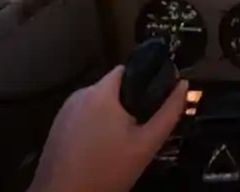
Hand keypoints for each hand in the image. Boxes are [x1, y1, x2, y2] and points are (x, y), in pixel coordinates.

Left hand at [29, 66, 187, 191]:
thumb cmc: (107, 170)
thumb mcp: (146, 144)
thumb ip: (168, 112)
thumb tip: (183, 85)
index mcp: (101, 92)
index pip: (127, 69)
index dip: (145, 81)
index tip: (155, 102)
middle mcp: (79, 94)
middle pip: (112, 88)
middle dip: (128, 104)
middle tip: (140, 130)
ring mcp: (64, 111)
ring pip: (96, 104)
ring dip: (110, 116)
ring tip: (120, 144)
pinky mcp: (56, 127)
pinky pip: (82, 117)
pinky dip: (93, 127)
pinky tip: (100, 151)